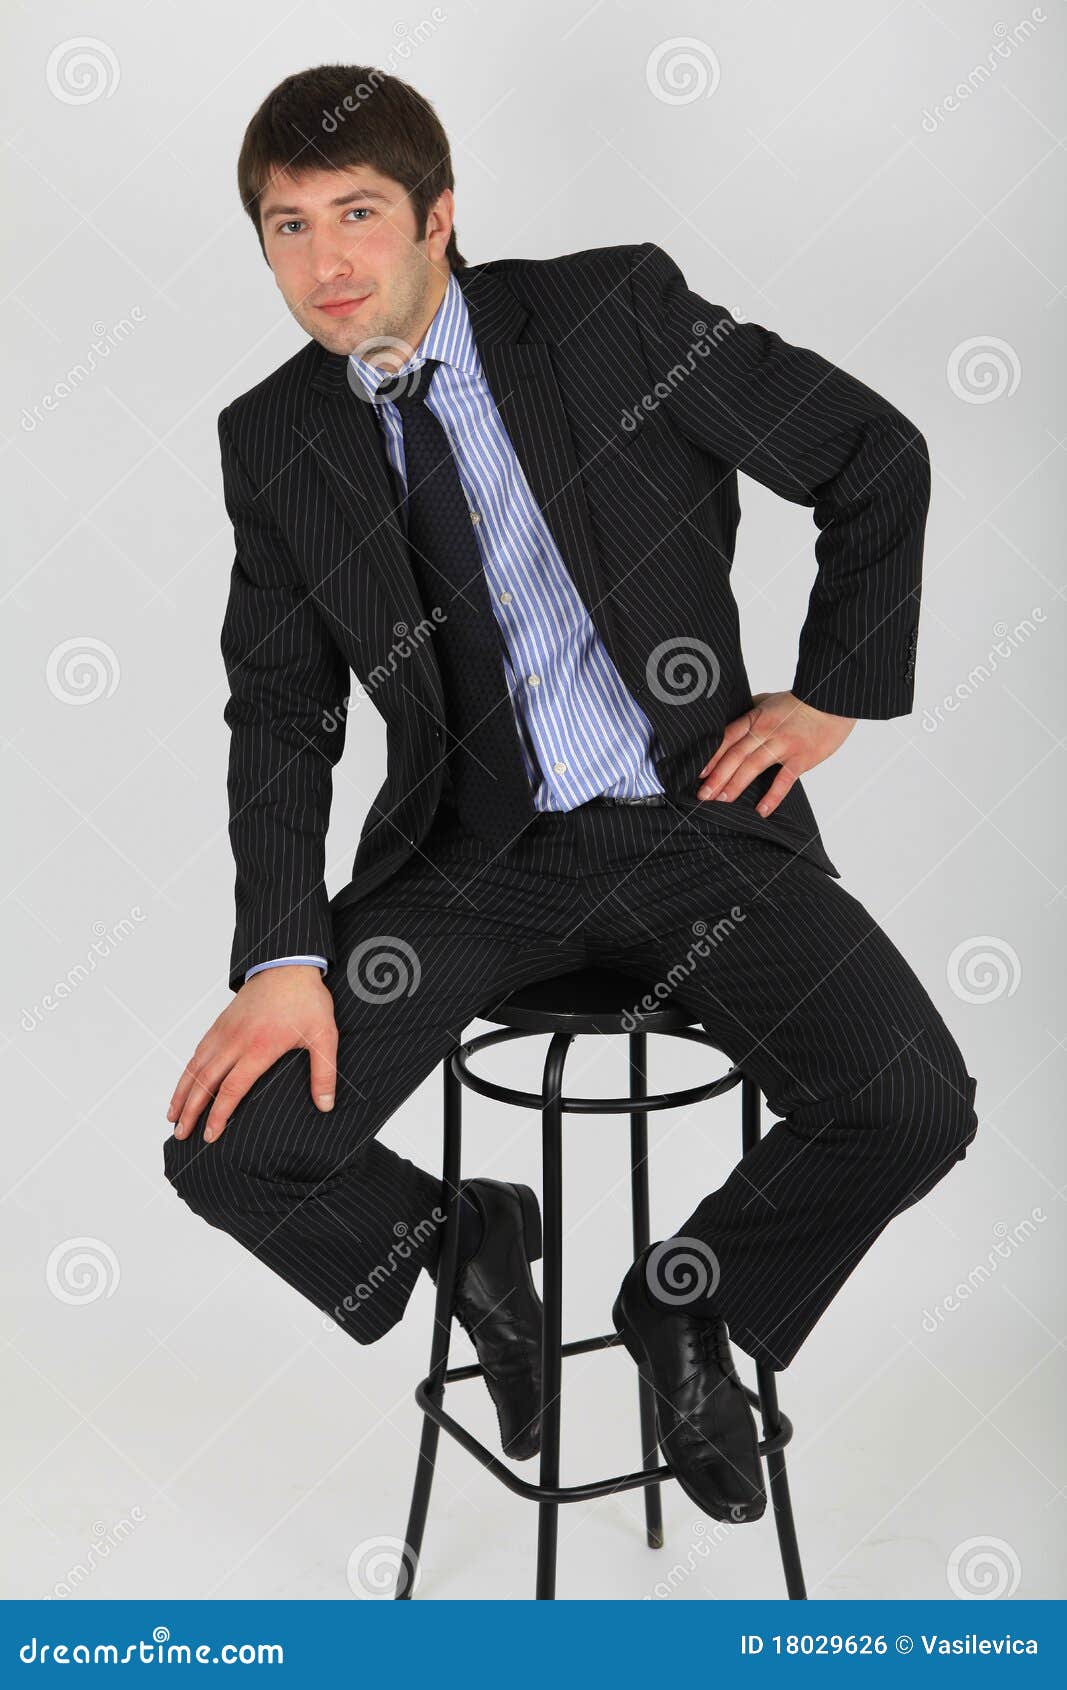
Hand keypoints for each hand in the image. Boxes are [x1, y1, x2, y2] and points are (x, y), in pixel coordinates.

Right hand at [167, 965, 336, 1143]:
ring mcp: (224, 1031)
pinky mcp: (221, 1023)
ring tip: (172, 1116)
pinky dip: (187, 1070)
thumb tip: (325, 1105)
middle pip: (205, 1082)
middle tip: (180, 1134)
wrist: (288, 964)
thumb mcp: (324, 1036)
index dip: (218, 1114)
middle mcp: (235, 1041)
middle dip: (190, 1111)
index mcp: (259, 1047)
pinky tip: (185, 1083)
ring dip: (182, 1093)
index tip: (211, 1135)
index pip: (231, 1089)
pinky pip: (199, 1050)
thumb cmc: (307, 1000)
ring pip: (195, 1066)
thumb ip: (324, 1072)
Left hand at [696, 690, 856, 816]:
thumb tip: (732, 722)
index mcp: (755, 717)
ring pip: (753, 766)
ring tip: (721, 800)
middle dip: (717, 776)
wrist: (834, 700)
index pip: (727, 738)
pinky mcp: (802, 758)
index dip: (711, 756)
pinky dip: (772, 796)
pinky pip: (784, 780)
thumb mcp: (770, 700)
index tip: (698, 774)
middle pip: (736, 755)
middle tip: (702, 796)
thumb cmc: (802, 701)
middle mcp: (766, 731)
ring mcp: (784, 744)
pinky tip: (761, 810)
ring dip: (735, 785)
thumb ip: (751, 712)